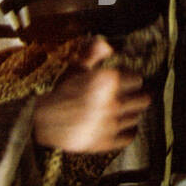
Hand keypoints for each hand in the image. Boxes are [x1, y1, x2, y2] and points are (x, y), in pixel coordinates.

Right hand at [33, 36, 149, 151]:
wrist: (41, 119)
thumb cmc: (59, 92)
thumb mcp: (76, 68)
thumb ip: (94, 53)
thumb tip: (107, 43)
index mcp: (107, 81)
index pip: (138, 79)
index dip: (131, 79)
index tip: (126, 80)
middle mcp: (112, 102)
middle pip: (144, 99)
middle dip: (137, 96)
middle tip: (131, 96)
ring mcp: (110, 124)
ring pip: (136, 117)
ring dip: (131, 113)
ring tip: (121, 110)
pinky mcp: (105, 141)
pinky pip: (129, 136)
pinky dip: (127, 131)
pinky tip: (120, 126)